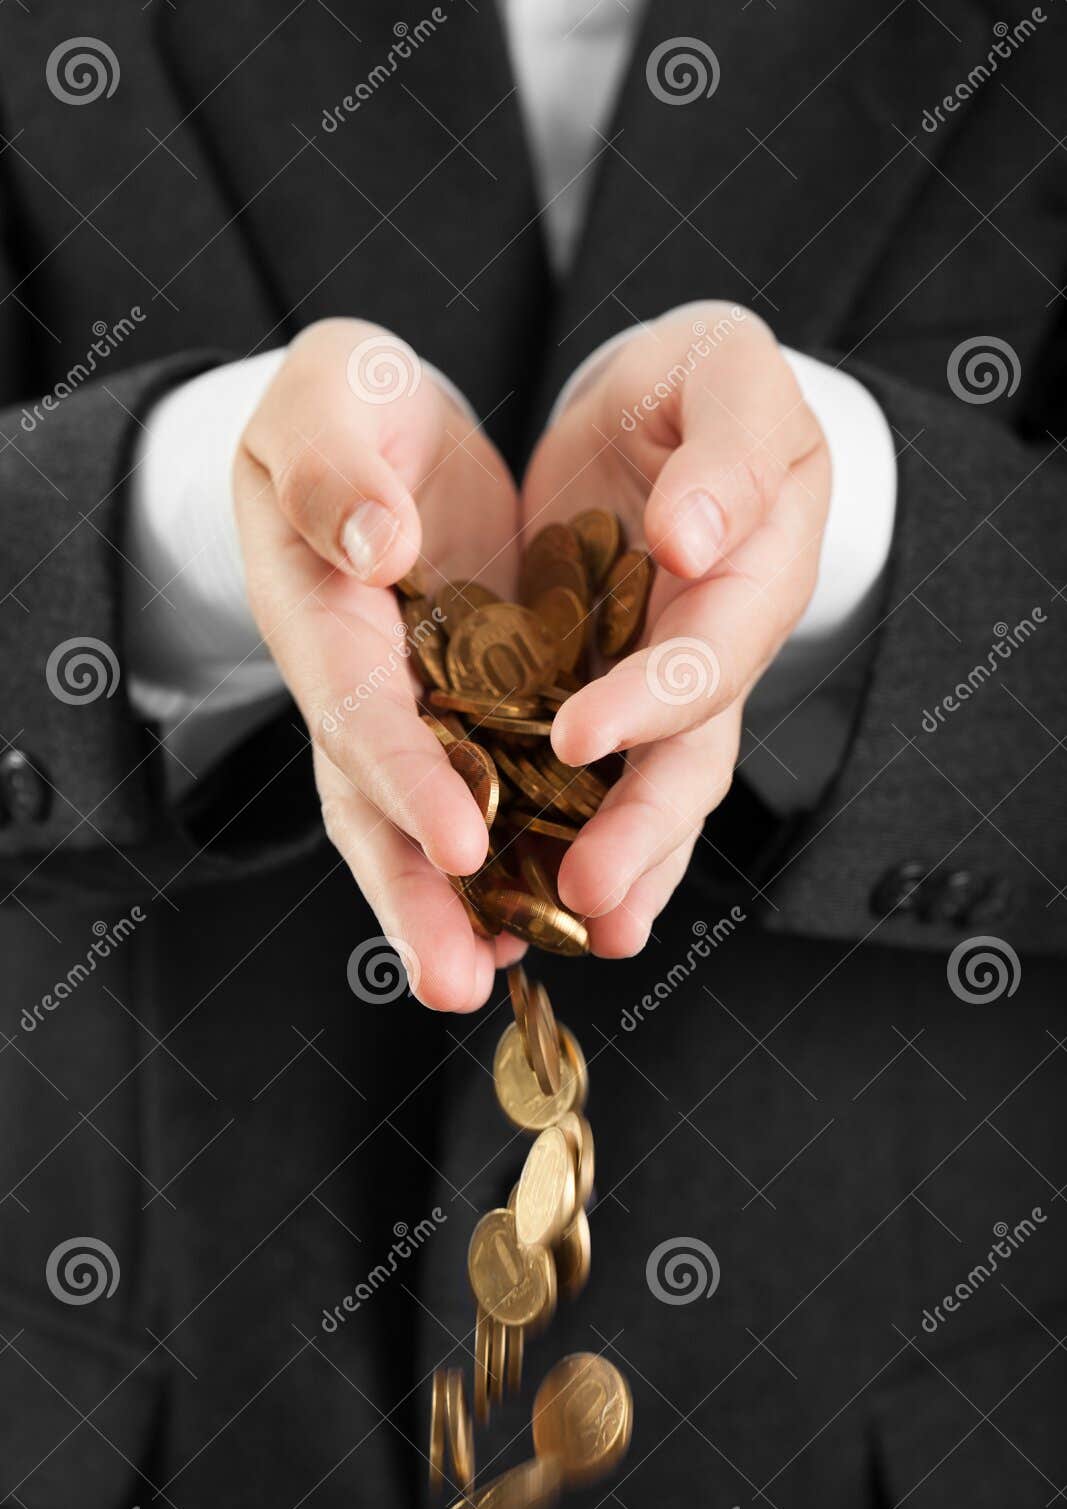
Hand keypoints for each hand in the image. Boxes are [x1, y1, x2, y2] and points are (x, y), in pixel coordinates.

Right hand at [235, 318, 525, 1012]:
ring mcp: (416, 711)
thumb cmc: (348, 401)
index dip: (404, 777)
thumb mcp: (328, 392)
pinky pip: (495, 798)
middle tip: (457, 983)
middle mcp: (363, 682)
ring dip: (466, 908)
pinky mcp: (473, 714)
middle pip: (379, 804)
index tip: (460, 842)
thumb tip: (373, 546)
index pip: (359, 706)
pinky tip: (558, 920)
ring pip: (434, 824)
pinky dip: (520, 859)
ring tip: (502, 983)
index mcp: (322, 609)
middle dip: (419, 896)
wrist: (384, 435)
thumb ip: (333, 463)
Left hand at [521, 304, 830, 955]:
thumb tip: (693, 542)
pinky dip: (577, 840)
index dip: (656, 695)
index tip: (580, 732)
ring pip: (651, 789)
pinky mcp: (609, 701)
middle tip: (592, 893)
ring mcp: (664, 684)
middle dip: (642, 826)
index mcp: (755, 565)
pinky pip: (599, 784)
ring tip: (576, 929)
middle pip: (692, 752)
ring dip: (622, 863)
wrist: (658, 412)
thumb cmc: (697, 379)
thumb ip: (726, 451)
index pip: (712, 646)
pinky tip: (544, 906)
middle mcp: (715, 646)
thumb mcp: (723, 371)